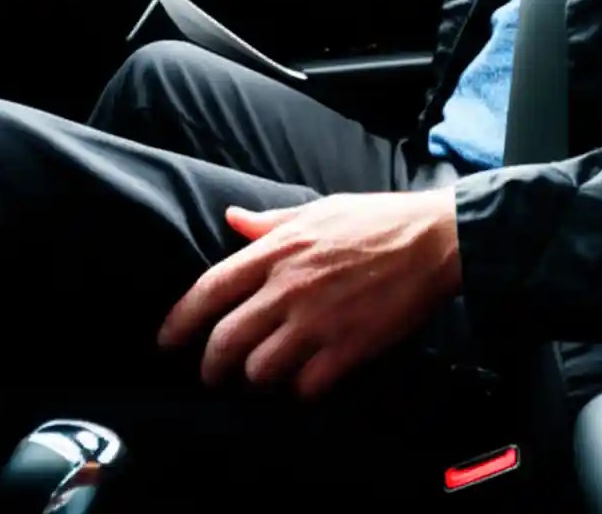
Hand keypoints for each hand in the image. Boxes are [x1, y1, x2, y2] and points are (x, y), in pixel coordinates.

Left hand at [157, 189, 462, 398]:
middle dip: (211, 367)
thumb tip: (231, 218)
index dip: (179, 321)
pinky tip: (305, 383)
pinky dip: (299, 391)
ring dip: (257, 380)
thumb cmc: (377, 220)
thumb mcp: (318, 210)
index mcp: (276, 250)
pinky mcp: (348, 347)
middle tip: (212, 376)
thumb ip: (270, 222)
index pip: (208, 290)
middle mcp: (288, 288)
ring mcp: (317, 321)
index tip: (166, 342)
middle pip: (225, 341)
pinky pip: (305, 386)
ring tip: (263, 378)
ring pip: (260, 370)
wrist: (434, 241)